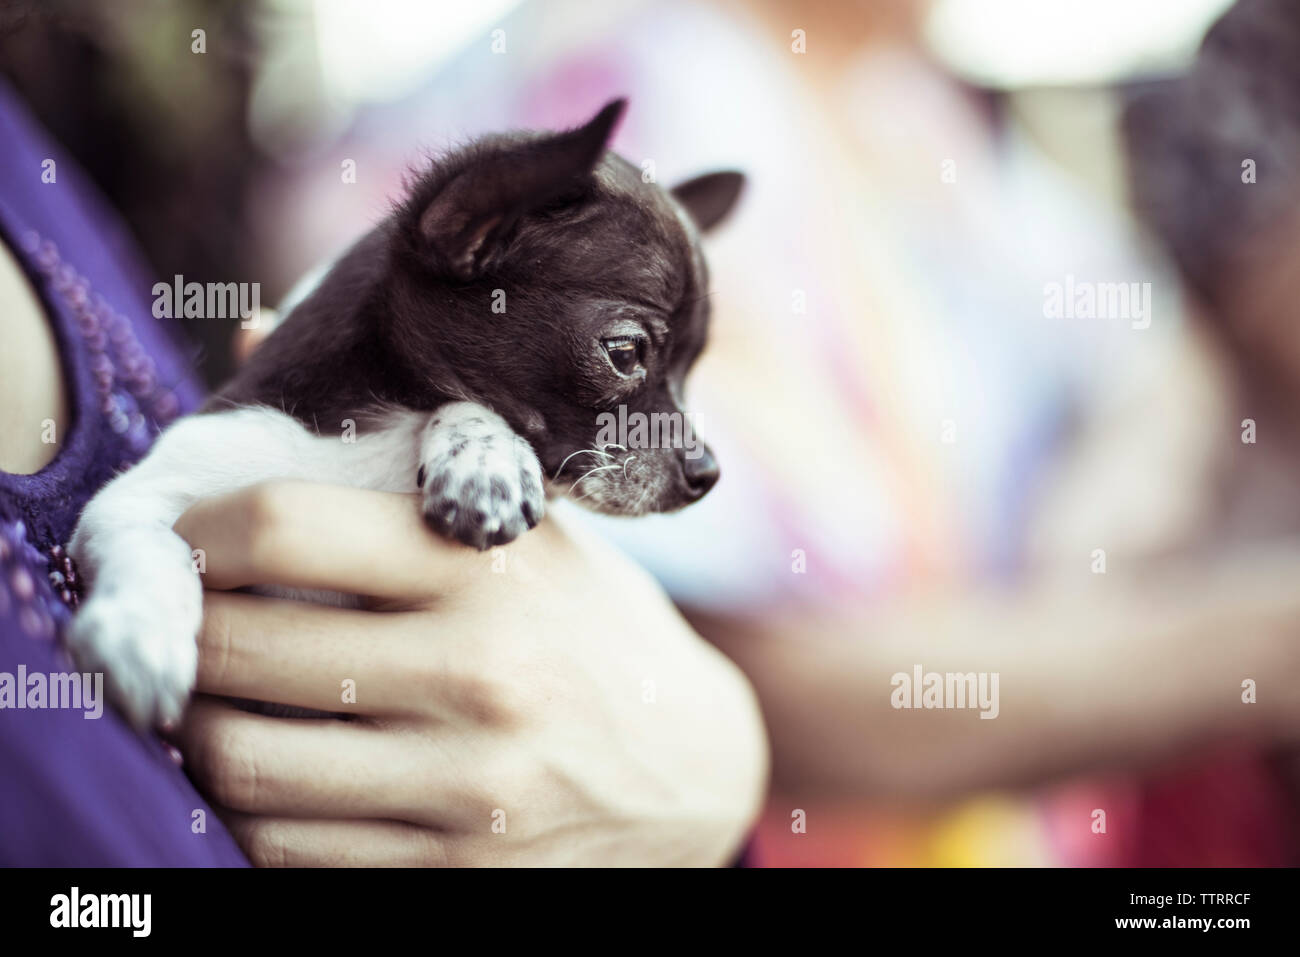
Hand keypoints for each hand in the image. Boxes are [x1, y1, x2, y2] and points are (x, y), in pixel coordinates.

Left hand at [169, 481, 767, 865]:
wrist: (693, 771)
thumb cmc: (589, 629)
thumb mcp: (530, 529)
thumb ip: (400, 450)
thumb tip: (256, 332)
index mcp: (491, 564)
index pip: (282, 525)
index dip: (192, 531)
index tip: (176, 541)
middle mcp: (481, 673)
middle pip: (237, 646)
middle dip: (172, 634)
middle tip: (165, 623)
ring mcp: (468, 786)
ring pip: (240, 762)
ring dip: (192, 727)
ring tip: (200, 697)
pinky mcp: (456, 872)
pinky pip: (284, 848)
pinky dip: (244, 811)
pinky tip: (264, 770)